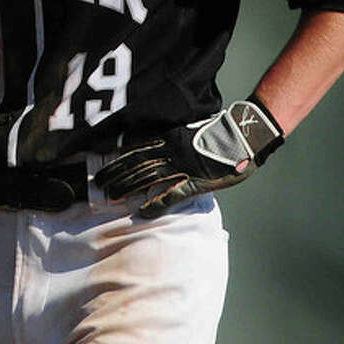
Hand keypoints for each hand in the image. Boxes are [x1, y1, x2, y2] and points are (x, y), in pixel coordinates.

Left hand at [94, 99, 283, 217]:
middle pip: (137, 163)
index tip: (101, 164)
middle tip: (98, 183)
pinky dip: (157, 203)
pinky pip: (173, 194)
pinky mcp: (197, 181)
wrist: (245, 138)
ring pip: (149, 177)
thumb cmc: (218, 135)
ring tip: (111, 196)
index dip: (118, 158)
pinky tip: (142, 212)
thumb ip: (170, 138)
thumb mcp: (188, 131)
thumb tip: (150, 143)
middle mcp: (172, 150)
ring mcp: (184, 166)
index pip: (137, 148)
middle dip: (116, 173)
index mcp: (170, 138)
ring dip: (128, 187)